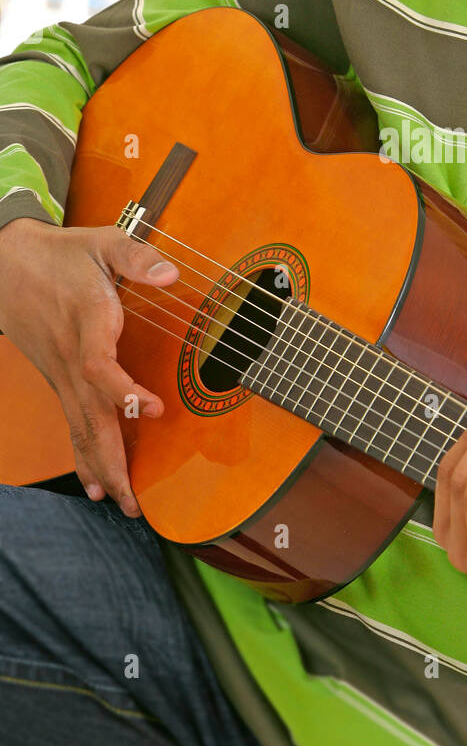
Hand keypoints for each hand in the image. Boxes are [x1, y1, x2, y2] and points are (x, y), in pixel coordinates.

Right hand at [0, 217, 178, 516]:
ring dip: (100, 466)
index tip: (154, 409)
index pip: (99, 367)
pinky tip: (95, 482)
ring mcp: (62, 373)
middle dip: (112, 459)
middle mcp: (71, 358)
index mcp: (87, 323)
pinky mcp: (59, 378)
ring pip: (79, 427)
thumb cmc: (63, 254)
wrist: (8, 263)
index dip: (123, 392)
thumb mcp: (104, 242)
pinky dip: (83, 454)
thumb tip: (171, 274)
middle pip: (89, 416)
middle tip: (134, 500)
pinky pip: (71, 422)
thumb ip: (138, 257)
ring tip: (122, 503)